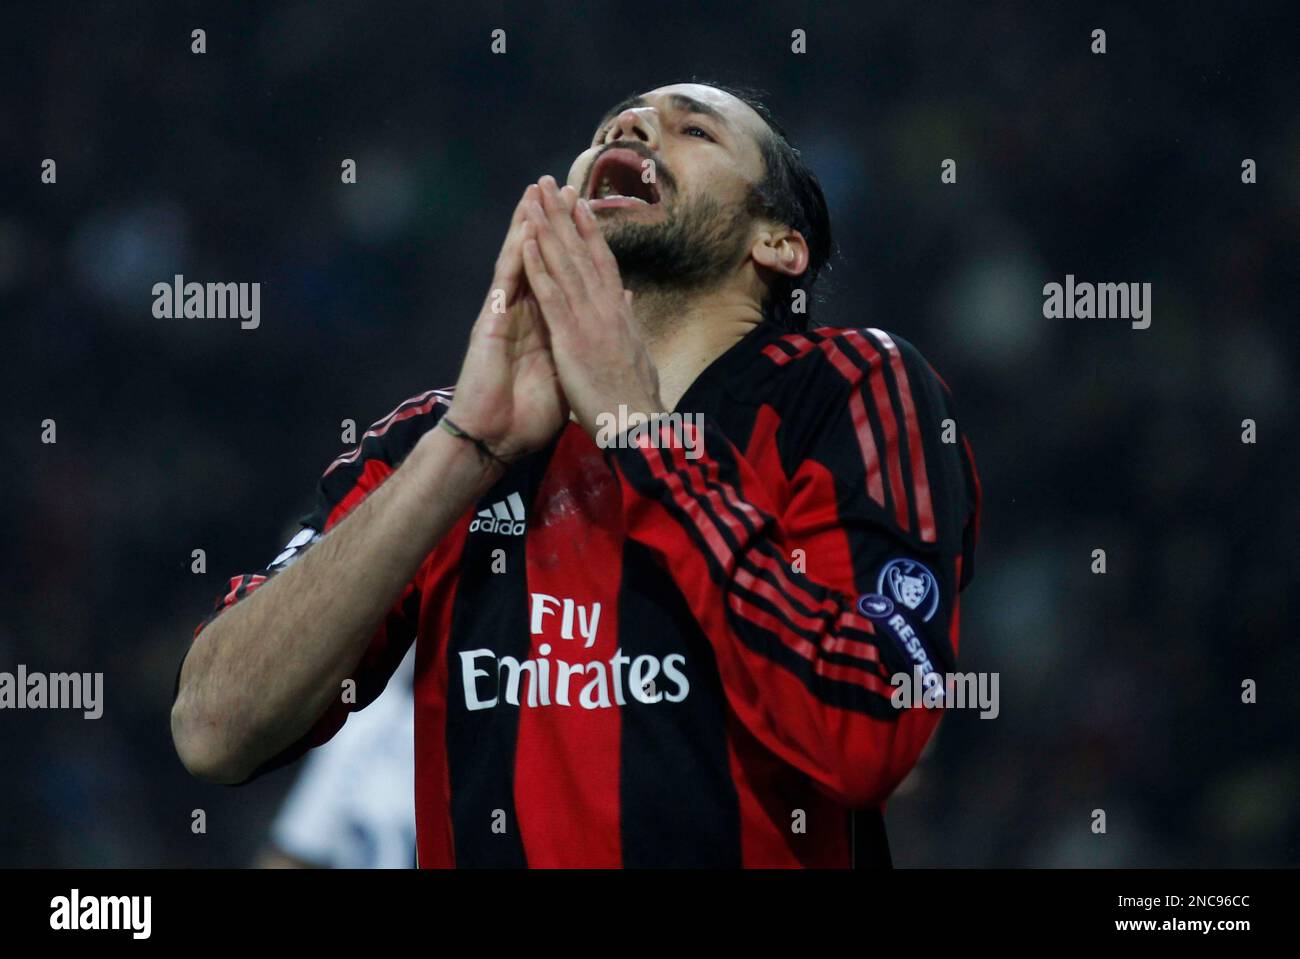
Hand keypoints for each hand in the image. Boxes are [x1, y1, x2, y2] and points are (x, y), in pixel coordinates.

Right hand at [446, 184, 568, 462]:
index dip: (574, 244)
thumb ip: (585, 339)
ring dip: (528, 223)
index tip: (587, 211)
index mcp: (546, 323)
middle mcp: (525, 312)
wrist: (497, 439)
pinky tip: (525, 227)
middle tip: (560, 183)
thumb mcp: (569, 371)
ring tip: (537, 189)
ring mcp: (506, 314)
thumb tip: (613, 314)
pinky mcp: (492, 323)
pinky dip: (516, 254)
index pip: (563, 275)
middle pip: (542, 258)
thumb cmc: (529, 413)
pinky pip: (507, 282)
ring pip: (520, 260)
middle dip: (551, 221)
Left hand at [519, 175, 663, 439]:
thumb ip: (628, 324)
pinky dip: (539, 265)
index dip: (588, 231)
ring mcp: (590, 318)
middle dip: (564, 216)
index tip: (577, 204)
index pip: (602, 263)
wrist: (637, 427)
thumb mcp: (638, 354)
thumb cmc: (637, 400)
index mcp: (619, 314)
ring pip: (565, 264)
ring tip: (535, 197)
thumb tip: (627, 300)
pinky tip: (527, 240)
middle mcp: (606, 307)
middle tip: (550, 183)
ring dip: (548, 228)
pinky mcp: (572, 336)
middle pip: (582, 252)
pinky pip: (551, 293)